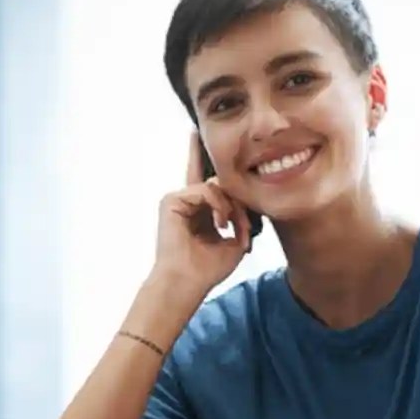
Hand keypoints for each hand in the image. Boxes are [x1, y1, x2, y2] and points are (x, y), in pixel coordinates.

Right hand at [150, 132, 251, 296]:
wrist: (187, 281)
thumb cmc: (208, 268)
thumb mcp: (234, 238)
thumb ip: (240, 215)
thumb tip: (247, 197)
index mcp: (200, 211)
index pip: (211, 182)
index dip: (208, 158)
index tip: (207, 136)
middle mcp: (188, 201)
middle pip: (218, 180)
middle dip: (237, 201)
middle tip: (240, 225)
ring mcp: (178, 199)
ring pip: (216, 186)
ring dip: (232, 207)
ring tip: (232, 228)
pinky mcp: (172, 200)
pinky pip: (205, 190)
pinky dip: (219, 205)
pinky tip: (220, 223)